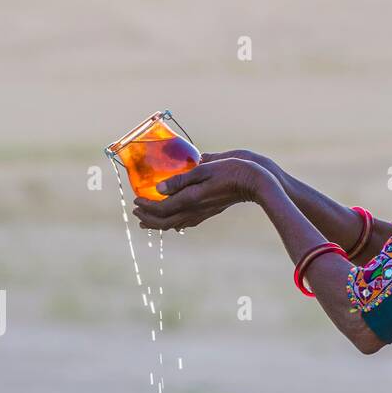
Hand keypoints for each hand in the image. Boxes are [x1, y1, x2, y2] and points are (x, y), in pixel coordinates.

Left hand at [133, 157, 275, 230]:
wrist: (257, 183)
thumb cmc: (232, 170)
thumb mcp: (205, 168)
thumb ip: (181, 178)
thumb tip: (158, 188)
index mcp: (191, 199)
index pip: (161, 208)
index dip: (145, 206)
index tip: (134, 199)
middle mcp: (196, 210)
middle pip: (166, 221)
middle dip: (148, 218)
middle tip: (136, 211)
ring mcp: (203, 213)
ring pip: (176, 224)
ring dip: (159, 223)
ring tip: (148, 220)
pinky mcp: (210, 211)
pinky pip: (188, 221)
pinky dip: (175, 222)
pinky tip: (174, 220)